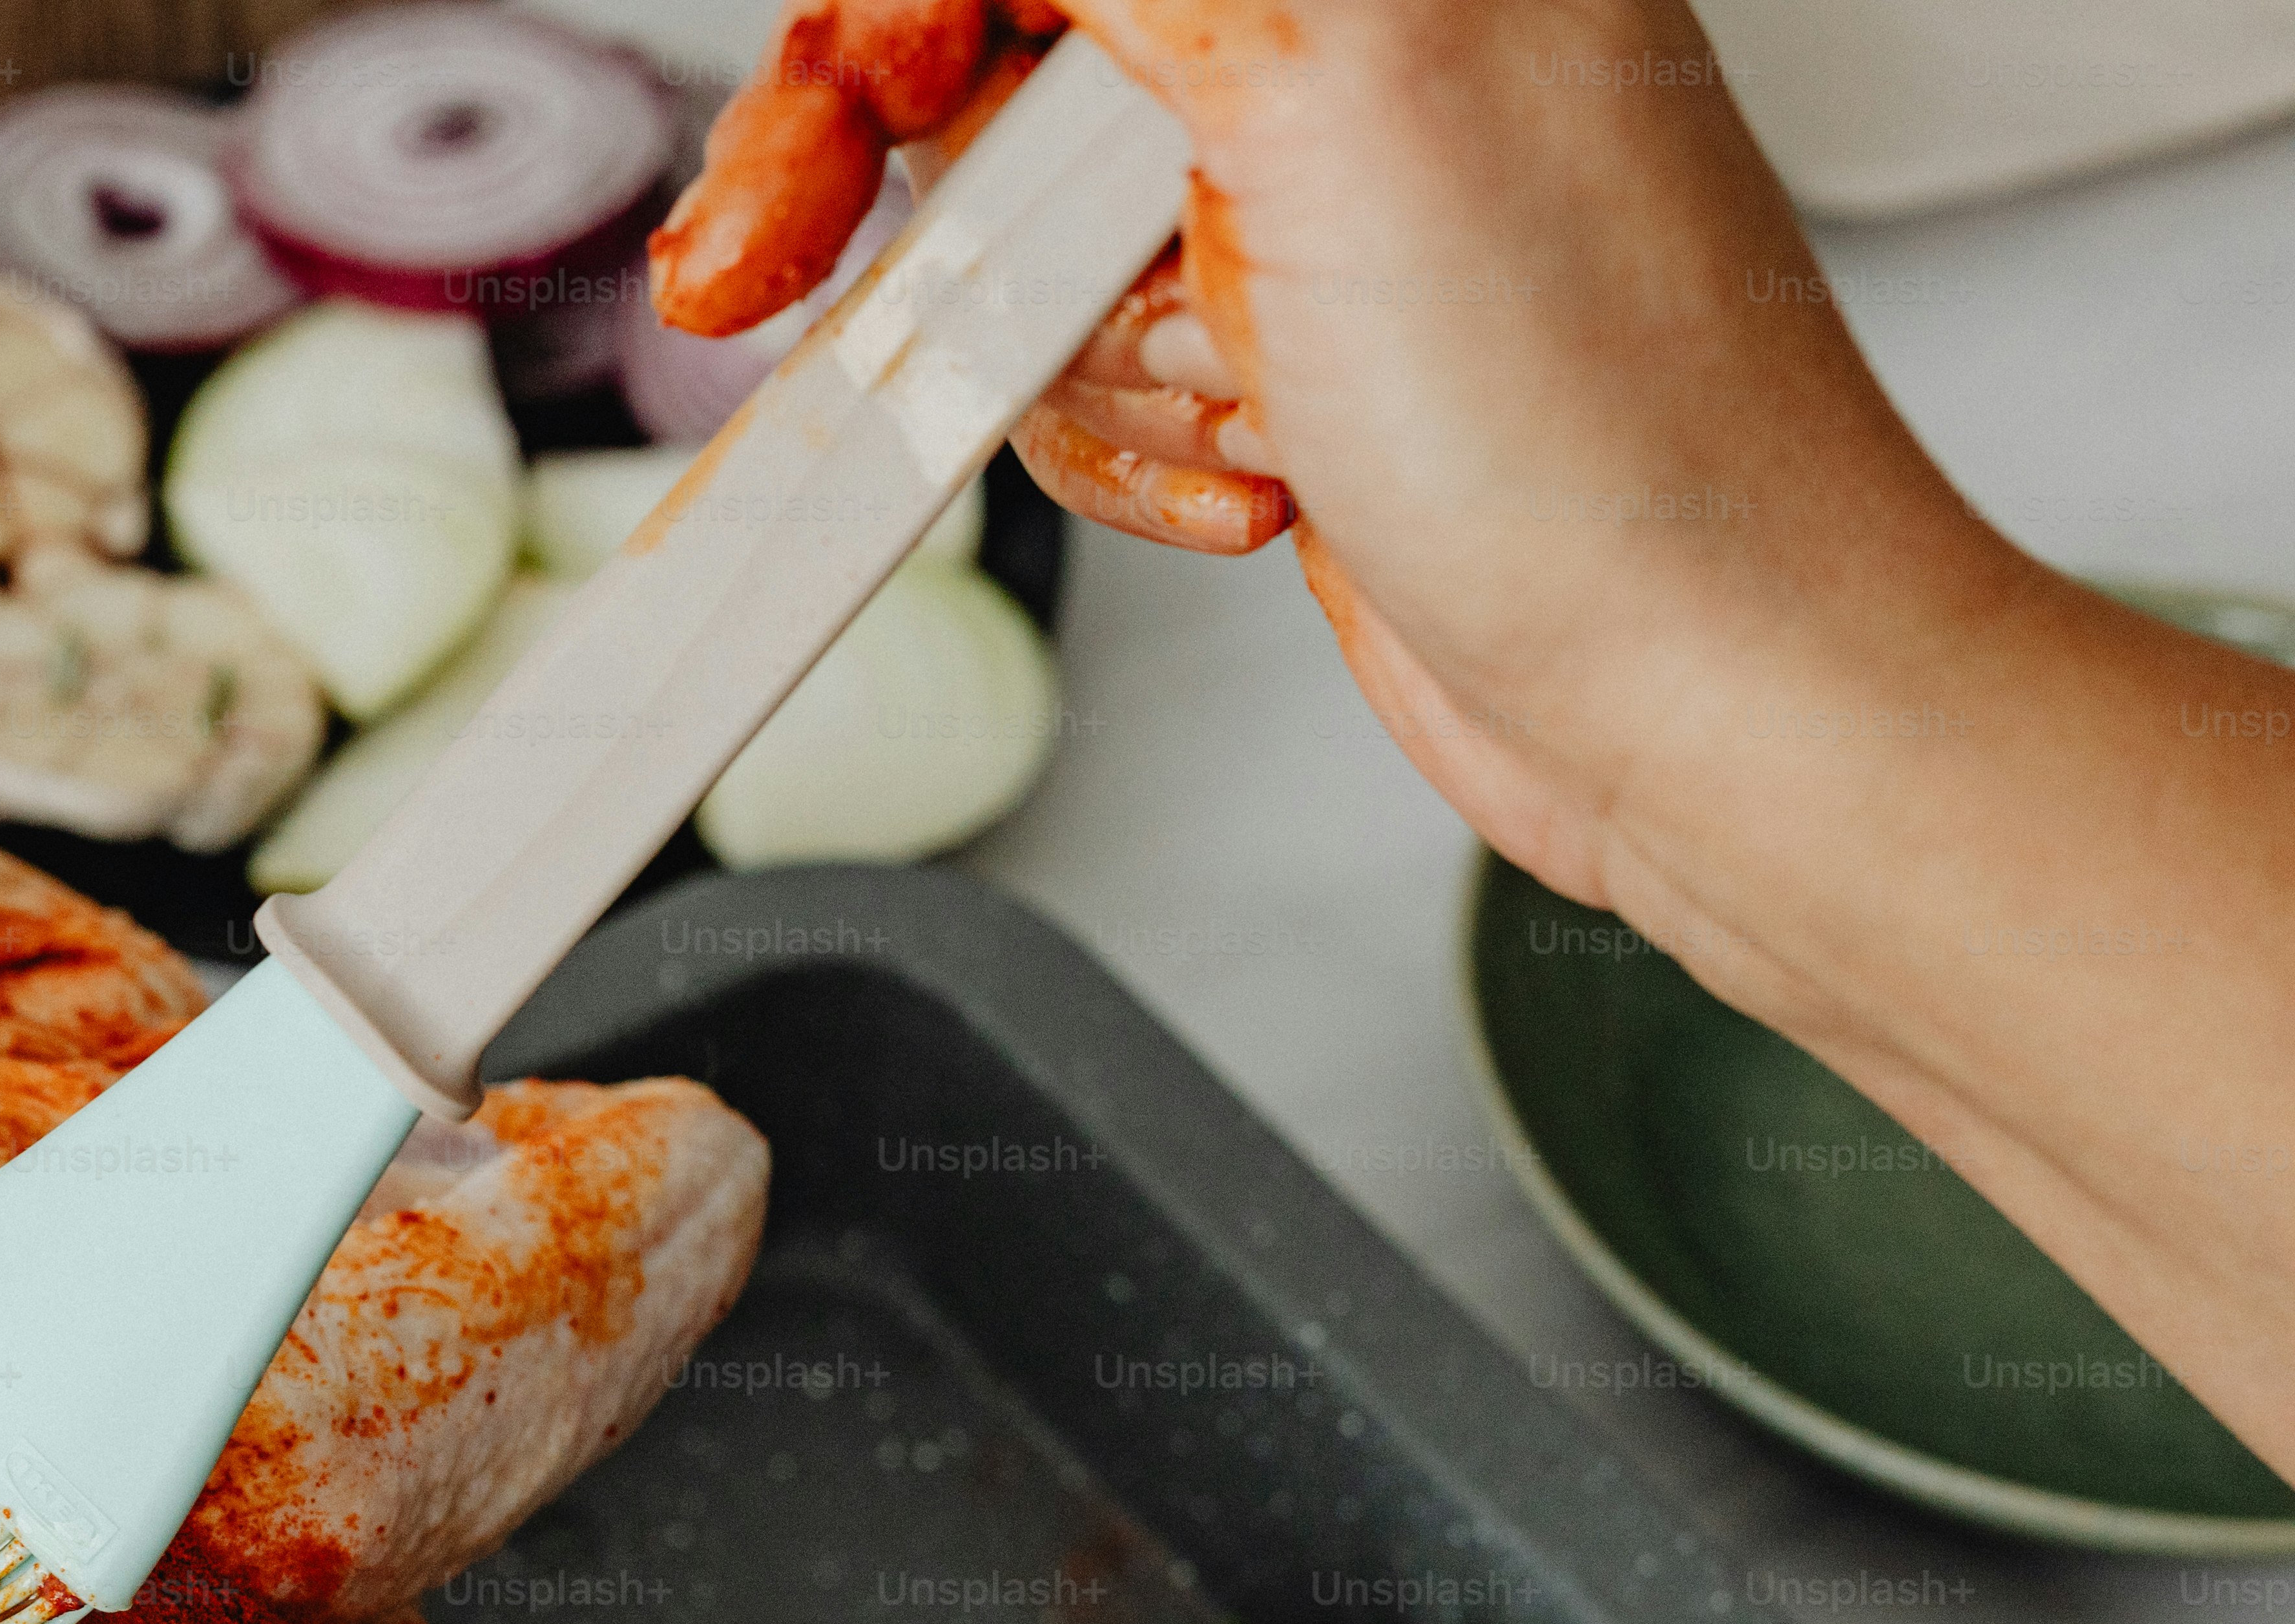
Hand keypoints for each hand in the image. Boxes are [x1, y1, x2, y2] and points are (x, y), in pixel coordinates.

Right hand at [653, 1, 2294, 1473]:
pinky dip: (1124, 443)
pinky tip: (1254, 475)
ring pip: (1021, 223)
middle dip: (922, 191)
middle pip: (1002, 54)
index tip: (852, 100)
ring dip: (1071, 349)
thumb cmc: (1609, 431)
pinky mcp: (1290, 347)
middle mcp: (1358, 33)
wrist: (1700, 696)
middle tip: (780, 270)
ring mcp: (1315, 195)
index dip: (902, 8)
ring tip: (1228, 404)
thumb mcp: (1345, 81)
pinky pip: (1083, 363)